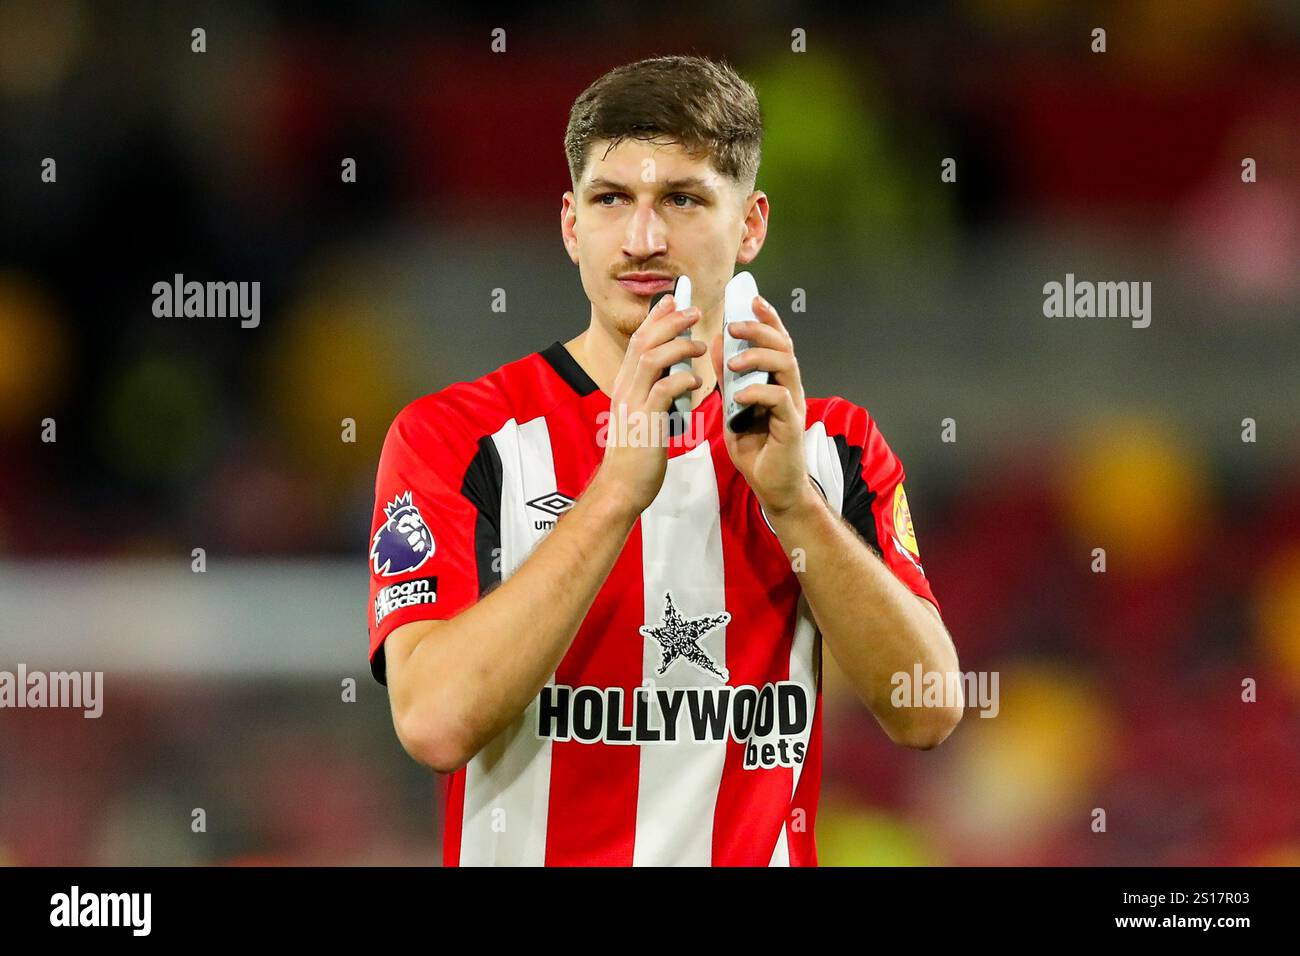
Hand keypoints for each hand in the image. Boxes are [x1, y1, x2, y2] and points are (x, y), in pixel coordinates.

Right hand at [593, 294, 706, 513]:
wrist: (621, 487)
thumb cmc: (636, 456)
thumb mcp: (642, 416)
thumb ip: (653, 393)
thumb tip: (673, 376)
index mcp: (625, 385)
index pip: (638, 341)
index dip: (655, 318)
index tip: (673, 301)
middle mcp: (625, 388)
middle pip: (643, 341)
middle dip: (670, 321)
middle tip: (694, 310)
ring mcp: (633, 404)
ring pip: (652, 358)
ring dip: (679, 345)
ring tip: (700, 344)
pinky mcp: (644, 422)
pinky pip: (664, 390)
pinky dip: (682, 380)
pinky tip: (698, 381)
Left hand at [709, 295, 811, 515]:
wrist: (771, 485)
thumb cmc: (755, 446)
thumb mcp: (734, 406)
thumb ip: (729, 378)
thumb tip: (717, 345)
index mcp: (776, 379)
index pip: (774, 340)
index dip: (764, 318)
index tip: (748, 299)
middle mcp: (788, 387)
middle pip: (783, 345)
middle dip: (759, 330)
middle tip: (733, 326)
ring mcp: (793, 404)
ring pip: (786, 366)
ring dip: (758, 358)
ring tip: (732, 363)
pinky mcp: (791, 426)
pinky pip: (779, 399)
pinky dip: (758, 392)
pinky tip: (739, 395)